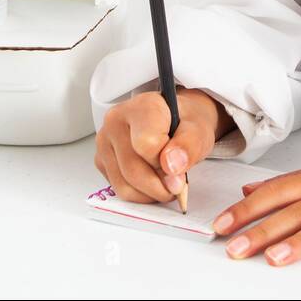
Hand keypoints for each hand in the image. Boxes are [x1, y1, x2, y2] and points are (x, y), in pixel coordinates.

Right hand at [94, 88, 231, 202]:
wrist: (174, 121)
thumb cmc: (184, 123)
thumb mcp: (199, 130)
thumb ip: (189, 146)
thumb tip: (172, 165)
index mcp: (142, 107)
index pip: (146, 145)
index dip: (166, 163)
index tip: (179, 166)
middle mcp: (116, 120)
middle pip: (133, 170)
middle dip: (159, 186)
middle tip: (177, 184)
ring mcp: (105, 140)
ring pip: (124, 185)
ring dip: (149, 194)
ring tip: (164, 182)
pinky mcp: (101, 159)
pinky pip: (118, 189)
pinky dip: (139, 194)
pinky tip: (152, 181)